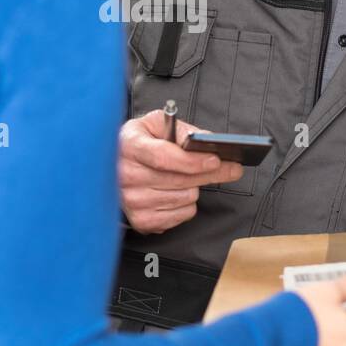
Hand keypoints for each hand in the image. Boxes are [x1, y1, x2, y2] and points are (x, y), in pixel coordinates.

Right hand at [118, 110, 243, 233]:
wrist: (114, 166)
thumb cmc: (140, 143)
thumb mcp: (156, 125)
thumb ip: (182, 130)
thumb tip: (210, 141)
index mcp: (128, 145)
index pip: (163, 157)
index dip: (192, 161)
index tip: (216, 160)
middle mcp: (126, 175)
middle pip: (179, 180)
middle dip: (208, 172)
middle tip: (231, 167)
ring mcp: (132, 200)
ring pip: (185, 197)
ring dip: (193, 187)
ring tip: (185, 177)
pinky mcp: (141, 220)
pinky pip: (182, 215)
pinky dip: (186, 204)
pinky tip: (176, 193)